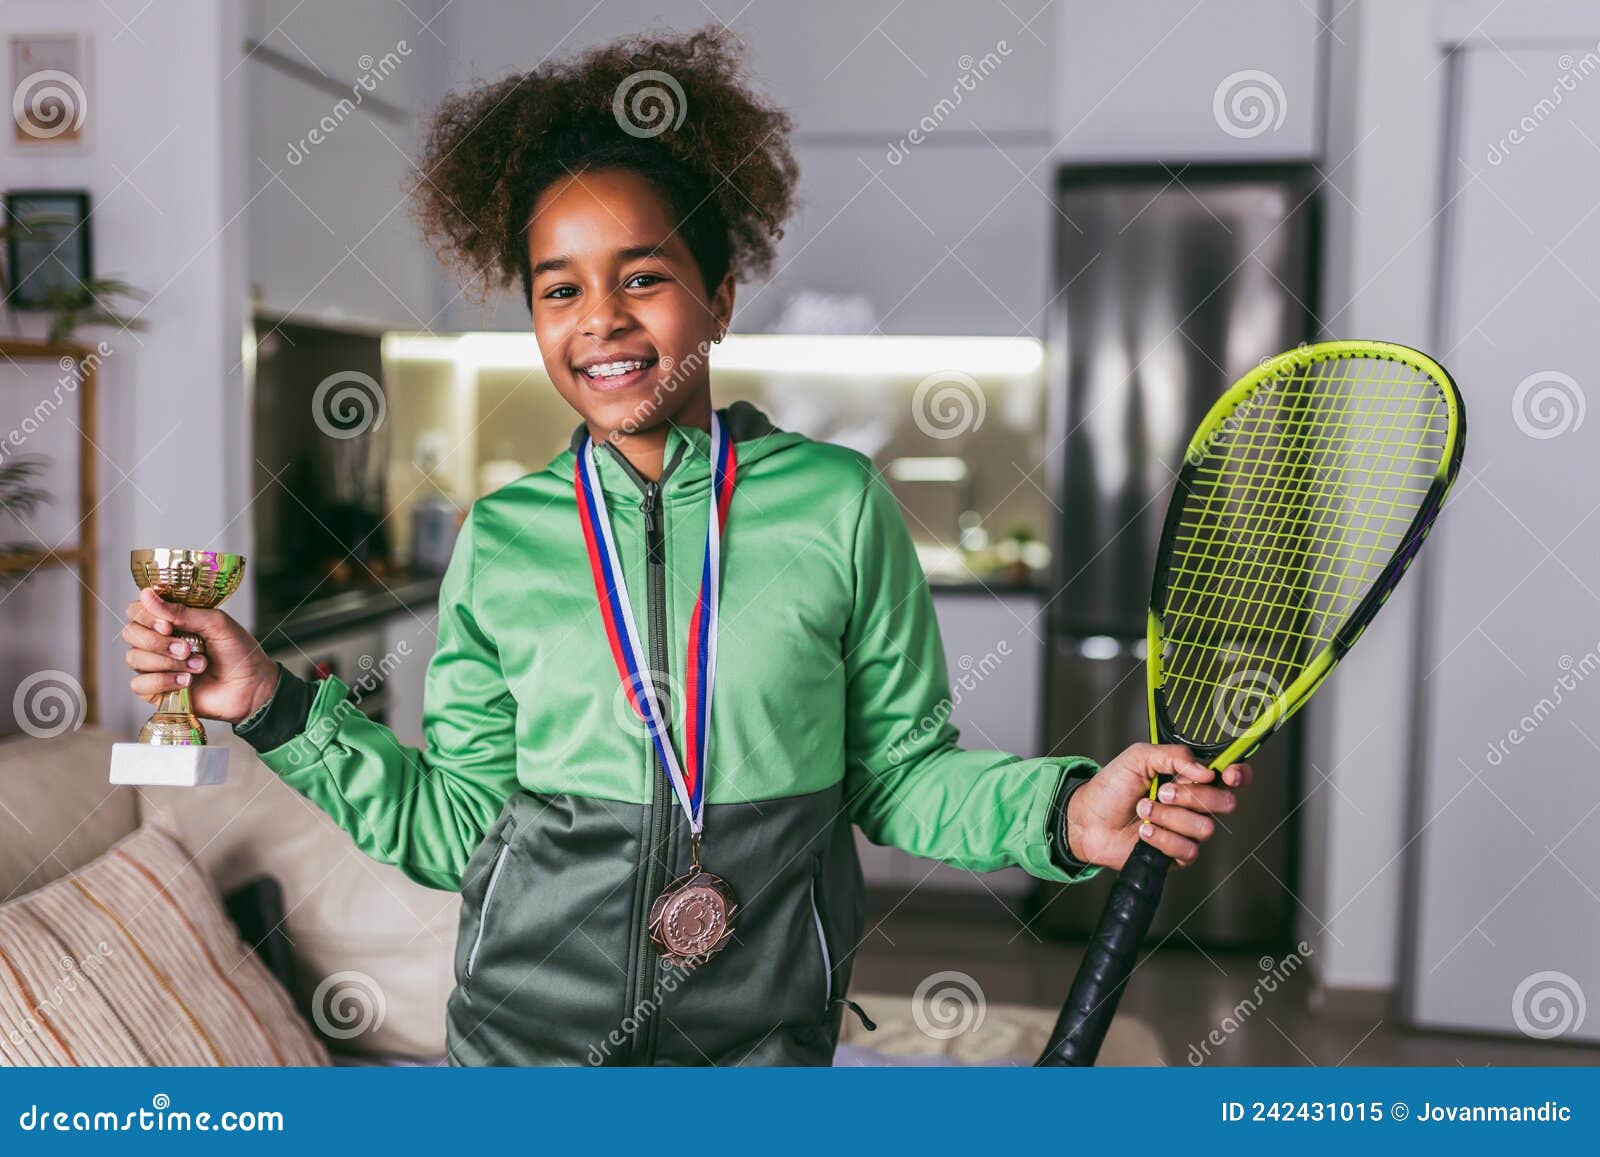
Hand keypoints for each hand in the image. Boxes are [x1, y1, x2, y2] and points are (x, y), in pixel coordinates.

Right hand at [121, 587, 279, 725]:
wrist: (252, 686)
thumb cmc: (238, 651)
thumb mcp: (216, 623)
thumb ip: (182, 611)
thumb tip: (146, 594)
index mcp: (170, 620)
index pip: (137, 610)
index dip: (146, 616)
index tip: (169, 625)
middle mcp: (158, 641)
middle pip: (130, 633)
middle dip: (157, 641)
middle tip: (187, 649)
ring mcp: (155, 666)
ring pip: (134, 658)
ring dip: (167, 663)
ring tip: (197, 666)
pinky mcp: (156, 691)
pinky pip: (139, 684)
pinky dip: (163, 682)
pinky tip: (186, 682)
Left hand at [1065, 743, 1251, 869]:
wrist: (1088, 819)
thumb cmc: (1112, 786)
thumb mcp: (1138, 757)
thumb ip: (1173, 755)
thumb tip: (1206, 770)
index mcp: (1191, 777)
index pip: (1232, 776)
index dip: (1238, 775)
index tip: (1227, 774)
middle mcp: (1196, 805)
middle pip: (1224, 802)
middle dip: (1191, 796)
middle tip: (1161, 791)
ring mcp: (1188, 831)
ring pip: (1204, 828)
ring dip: (1167, 817)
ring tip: (1143, 809)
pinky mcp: (1178, 855)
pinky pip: (1187, 849)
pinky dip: (1160, 838)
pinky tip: (1143, 832)